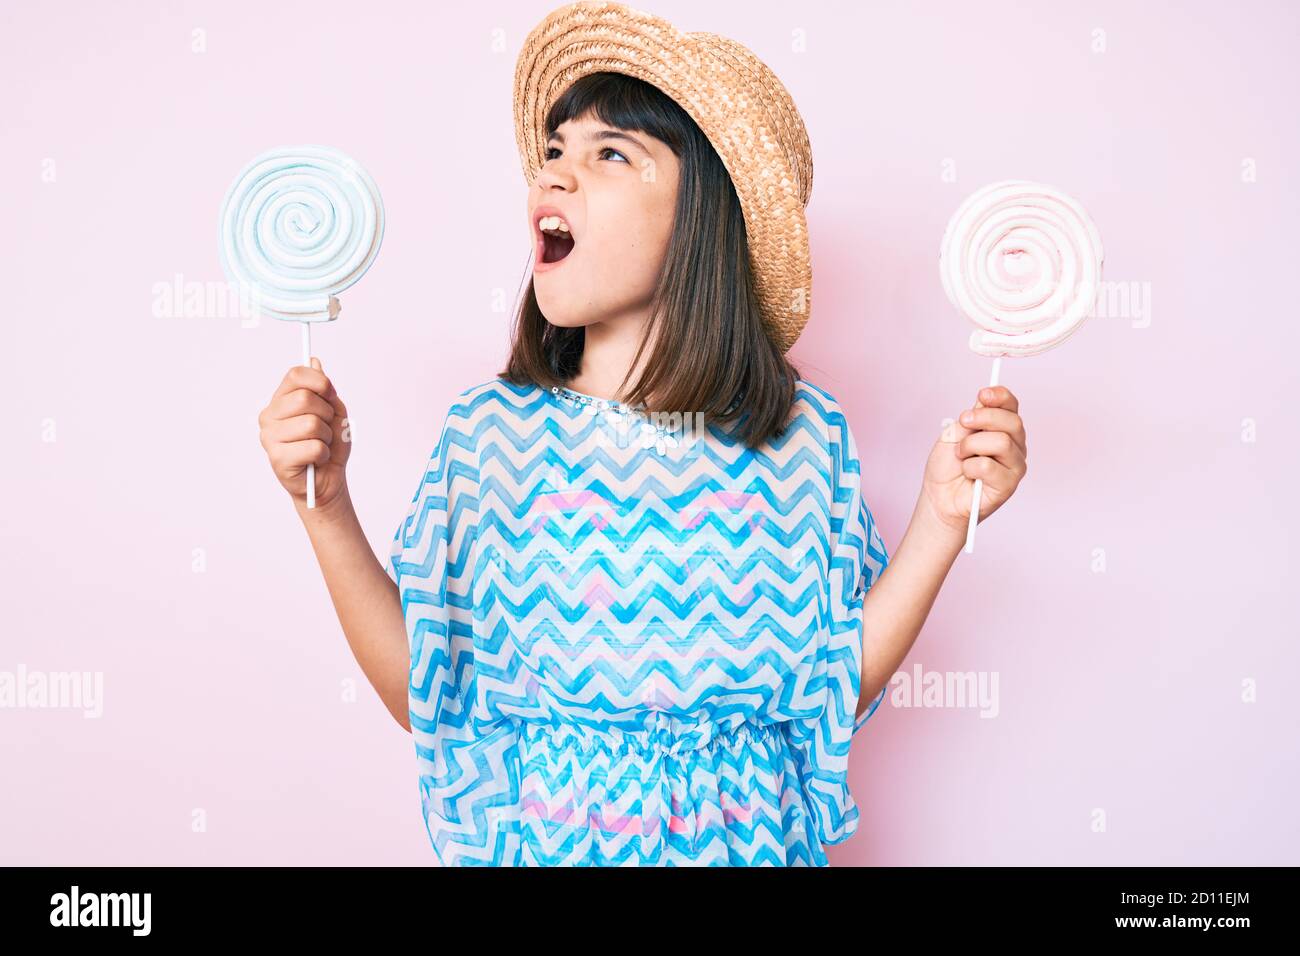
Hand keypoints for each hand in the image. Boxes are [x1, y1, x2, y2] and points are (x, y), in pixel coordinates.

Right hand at [257, 358, 350, 509]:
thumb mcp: (334, 412)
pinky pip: (314, 447)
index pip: (296, 375)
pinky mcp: (277, 459)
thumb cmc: (329, 445)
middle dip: (327, 415)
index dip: (320, 382)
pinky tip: (315, 460)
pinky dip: (324, 454)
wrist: (328, 480)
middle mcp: (269, 415)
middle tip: (325, 429)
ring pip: (311, 424)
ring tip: (320, 445)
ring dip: (326, 437)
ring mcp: (269, 437)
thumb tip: (314, 361)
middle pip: (305, 398)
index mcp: (281, 399)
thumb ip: (324, 389)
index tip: (331, 395)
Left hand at [921, 385, 1027, 535]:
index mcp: (1002, 429)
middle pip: (1012, 421)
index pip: (1011, 406)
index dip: (1000, 396)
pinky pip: (990, 466)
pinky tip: (968, 473)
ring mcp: (1015, 465)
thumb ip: (971, 419)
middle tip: (963, 422)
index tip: (982, 393)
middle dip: (983, 418)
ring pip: (1002, 442)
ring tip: (961, 455)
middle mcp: (1014, 445)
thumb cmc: (947, 468)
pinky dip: (970, 467)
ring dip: (971, 445)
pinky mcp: (1009, 485)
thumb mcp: (953, 435)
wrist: (939, 498)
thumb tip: (984, 400)